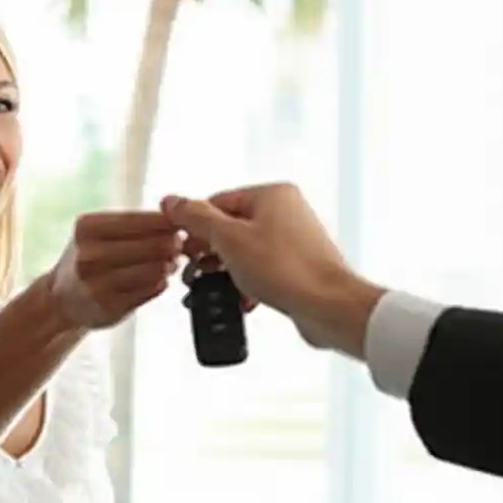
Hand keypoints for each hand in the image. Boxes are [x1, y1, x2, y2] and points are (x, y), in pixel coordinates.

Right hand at [46, 210, 181, 329]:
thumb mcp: (99, 231)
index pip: (140, 221)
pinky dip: (161, 283)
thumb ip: (134, 224)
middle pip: (154, 246)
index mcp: (87, 228)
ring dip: (170, 265)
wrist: (62, 299)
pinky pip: (152, 291)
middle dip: (174, 244)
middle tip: (180, 245)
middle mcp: (90, 256)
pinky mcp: (112, 308)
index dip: (168, 222)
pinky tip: (158, 279)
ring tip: (170, 262)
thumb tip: (178, 217)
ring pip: (156, 270)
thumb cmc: (89, 257)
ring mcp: (100, 285)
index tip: (180, 223)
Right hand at [160, 183, 385, 357]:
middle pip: (232, 226)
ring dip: (227, 271)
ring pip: (246, 251)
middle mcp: (287, 212)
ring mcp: (295, 241)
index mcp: (273, 195)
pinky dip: (248, 283)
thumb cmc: (288, 270)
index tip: (184, 248)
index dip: (196, 226)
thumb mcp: (229, 239)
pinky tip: (241, 300)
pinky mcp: (298, 267)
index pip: (218, 201)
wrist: (328, 307)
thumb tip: (174, 201)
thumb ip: (197, 218)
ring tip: (217, 288)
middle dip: (210, 252)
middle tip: (196, 272)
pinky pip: (263, 270)